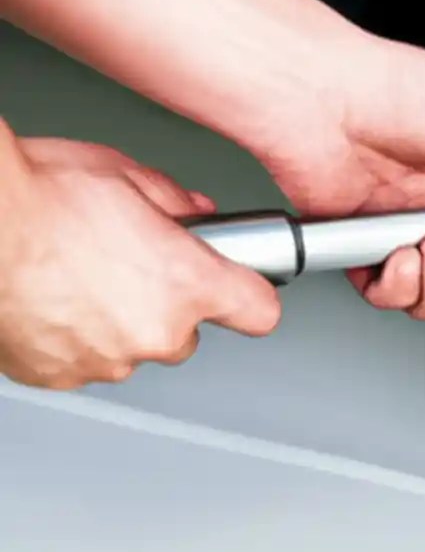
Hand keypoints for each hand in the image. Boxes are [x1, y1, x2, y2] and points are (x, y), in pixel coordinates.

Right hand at [0, 128, 280, 388]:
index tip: (241, 287)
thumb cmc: (39, 195)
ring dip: (118, 322)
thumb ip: (177, 203)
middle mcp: (155, 332)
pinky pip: (83, 361)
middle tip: (131, 266)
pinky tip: (53, 300)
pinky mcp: (59, 375)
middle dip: (168, 303)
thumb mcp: (128, 176)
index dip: (249, 296)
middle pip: (188, 332)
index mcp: (187, 284)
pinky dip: (73, 338)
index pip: (259, 311)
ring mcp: (106, 360)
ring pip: (133, 348)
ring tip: (80, 277)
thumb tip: (195, 214)